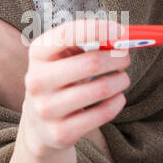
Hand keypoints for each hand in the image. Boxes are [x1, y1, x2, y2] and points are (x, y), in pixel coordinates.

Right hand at [20, 18, 130, 155]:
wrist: (39, 123)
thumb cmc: (61, 79)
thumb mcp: (63, 56)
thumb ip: (87, 41)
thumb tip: (120, 36)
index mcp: (38, 54)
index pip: (67, 34)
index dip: (98, 29)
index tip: (121, 32)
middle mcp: (37, 80)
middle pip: (92, 63)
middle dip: (118, 58)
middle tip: (126, 58)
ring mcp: (47, 109)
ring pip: (102, 89)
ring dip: (121, 80)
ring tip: (122, 79)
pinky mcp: (60, 132)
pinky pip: (103, 113)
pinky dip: (117, 102)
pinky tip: (116, 98)